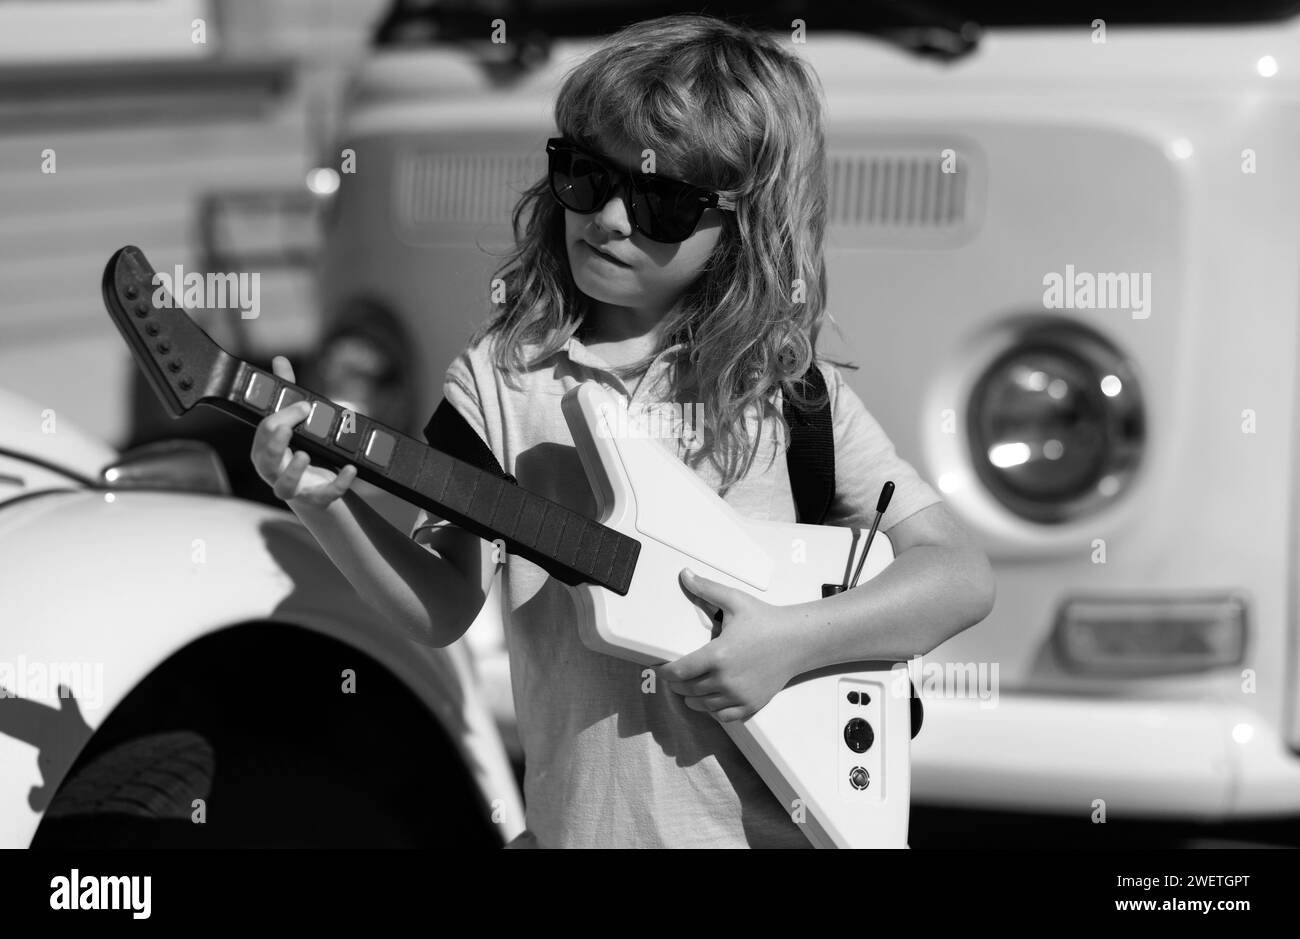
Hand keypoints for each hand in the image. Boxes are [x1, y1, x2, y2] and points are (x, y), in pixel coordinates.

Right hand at [249, 355, 357, 507]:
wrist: (317, 489)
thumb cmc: (300, 449)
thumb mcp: (294, 421)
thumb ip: (287, 394)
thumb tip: (280, 361)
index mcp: (264, 450)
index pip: (264, 432)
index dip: (282, 418)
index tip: (303, 406)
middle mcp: (273, 471)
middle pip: (266, 461)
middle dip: (275, 444)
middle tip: (288, 429)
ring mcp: (293, 488)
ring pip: (284, 487)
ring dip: (294, 472)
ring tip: (305, 455)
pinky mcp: (315, 499)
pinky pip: (325, 495)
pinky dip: (338, 483)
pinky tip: (350, 469)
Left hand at [656, 568, 805, 723]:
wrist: (798, 640)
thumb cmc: (766, 620)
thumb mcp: (735, 600)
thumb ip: (707, 589)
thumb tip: (685, 575)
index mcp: (718, 655)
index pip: (680, 671)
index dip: (665, 672)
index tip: (660, 669)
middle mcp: (726, 679)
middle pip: (688, 689)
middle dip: (677, 684)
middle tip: (674, 677)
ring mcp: (739, 695)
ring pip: (703, 705)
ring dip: (692, 698)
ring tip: (689, 688)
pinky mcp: (751, 704)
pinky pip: (723, 716)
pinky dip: (713, 710)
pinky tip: (711, 700)